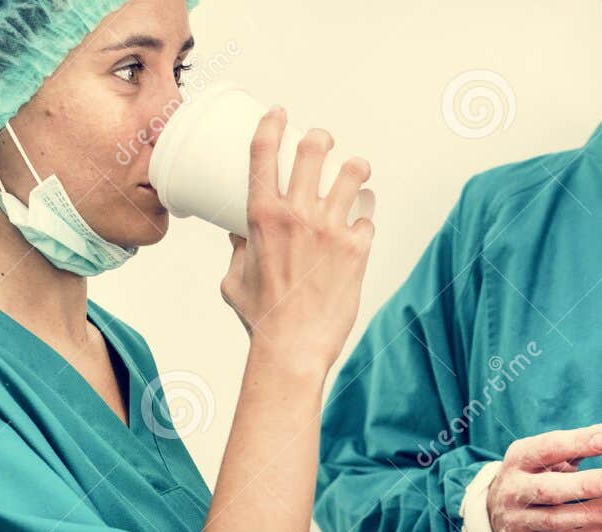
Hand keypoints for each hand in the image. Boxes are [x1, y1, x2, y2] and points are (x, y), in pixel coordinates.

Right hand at [221, 109, 374, 377]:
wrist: (294, 347)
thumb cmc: (261, 318)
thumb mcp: (233, 279)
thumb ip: (236, 251)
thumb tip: (238, 236)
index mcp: (261, 215)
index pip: (264, 151)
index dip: (273, 124)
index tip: (280, 114)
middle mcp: (297, 214)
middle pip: (313, 150)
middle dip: (321, 138)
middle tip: (325, 141)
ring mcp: (331, 229)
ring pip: (353, 175)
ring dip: (356, 168)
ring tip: (357, 171)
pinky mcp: (357, 249)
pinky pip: (368, 218)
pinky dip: (365, 218)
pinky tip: (362, 224)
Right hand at [488, 420, 601, 531]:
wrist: (497, 517)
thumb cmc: (537, 477)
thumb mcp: (554, 455)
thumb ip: (588, 440)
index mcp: (520, 458)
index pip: (548, 448)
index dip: (577, 443)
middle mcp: (514, 488)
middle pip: (548, 489)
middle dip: (584, 485)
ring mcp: (518, 519)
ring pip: (554, 519)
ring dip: (590, 514)